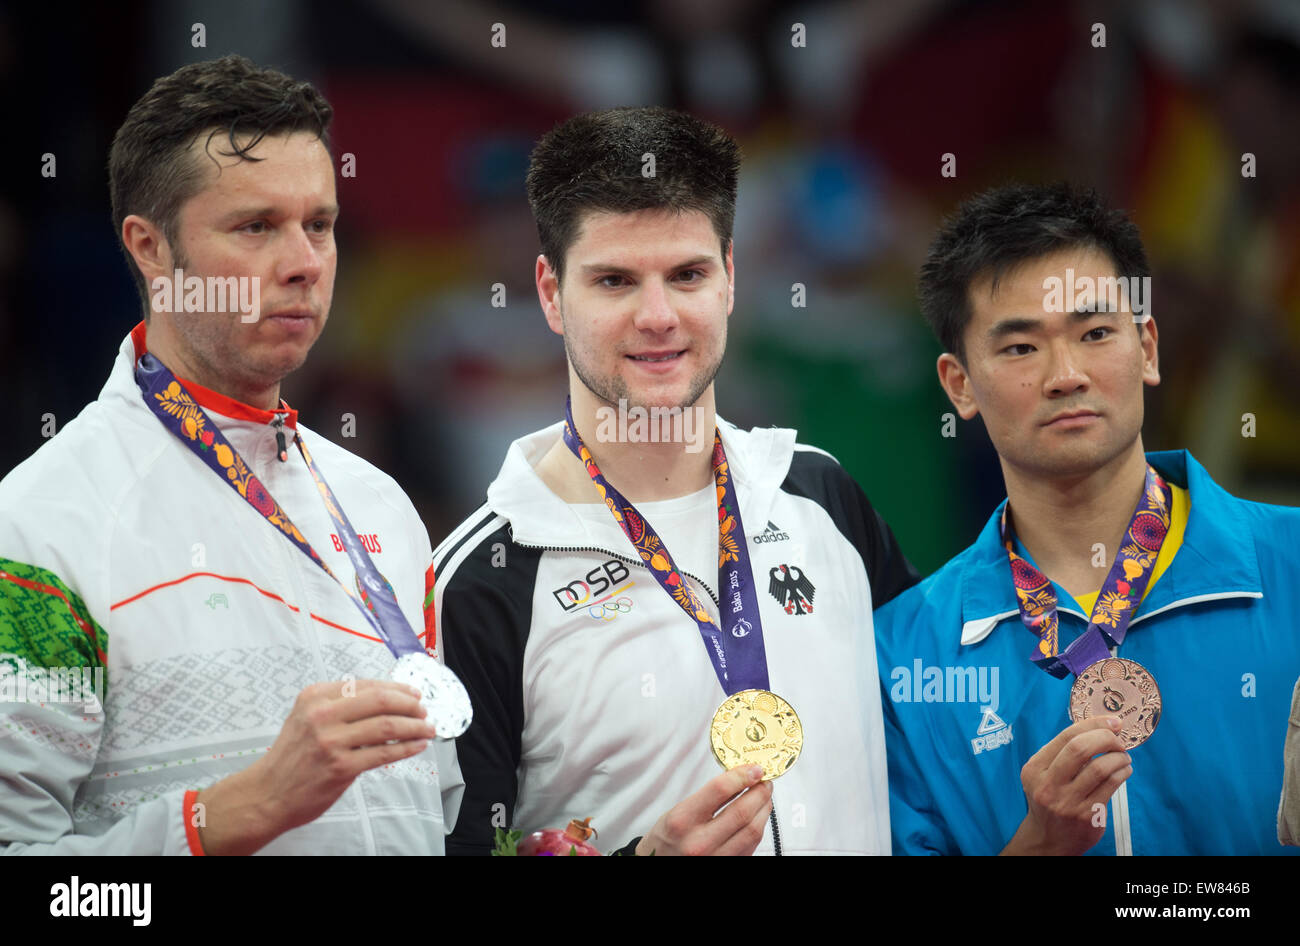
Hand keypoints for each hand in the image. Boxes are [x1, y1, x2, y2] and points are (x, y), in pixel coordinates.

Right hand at [195, 679, 434, 854]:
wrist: (267, 794)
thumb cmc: (291, 756)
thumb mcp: (306, 717)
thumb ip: (338, 705)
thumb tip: (384, 699)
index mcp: (314, 696)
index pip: (365, 685)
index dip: (395, 688)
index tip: (412, 693)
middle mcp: (322, 715)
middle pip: (380, 700)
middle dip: (409, 704)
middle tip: (424, 710)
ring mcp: (331, 741)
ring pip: (386, 726)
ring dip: (414, 726)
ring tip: (427, 728)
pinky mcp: (341, 767)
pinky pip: (383, 753)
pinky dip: (406, 747)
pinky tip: (417, 745)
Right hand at [635, 765, 772, 855]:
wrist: (657, 865)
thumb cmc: (665, 839)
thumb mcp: (676, 811)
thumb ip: (707, 797)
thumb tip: (739, 778)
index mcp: (682, 821)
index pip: (719, 790)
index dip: (742, 775)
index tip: (755, 768)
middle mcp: (699, 842)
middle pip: (742, 812)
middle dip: (760, 792)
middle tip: (765, 781)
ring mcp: (714, 859)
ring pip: (752, 832)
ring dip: (764, 810)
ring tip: (764, 797)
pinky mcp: (726, 866)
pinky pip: (750, 847)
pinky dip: (758, 829)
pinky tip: (758, 818)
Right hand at [1001, 716, 1131, 855]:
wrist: (1048, 839)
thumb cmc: (1051, 799)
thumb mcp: (1044, 774)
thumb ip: (1063, 753)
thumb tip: (1101, 727)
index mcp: (1034, 769)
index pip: (1065, 737)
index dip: (1092, 725)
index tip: (1111, 722)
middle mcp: (1048, 786)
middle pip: (1080, 749)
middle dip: (1106, 738)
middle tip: (1118, 739)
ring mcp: (1068, 803)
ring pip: (1100, 768)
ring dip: (1119, 757)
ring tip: (1123, 757)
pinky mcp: (1087, 816)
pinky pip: (1111, 786)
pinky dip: (1122, 772)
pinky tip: (1124, 770)